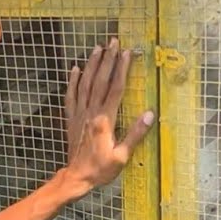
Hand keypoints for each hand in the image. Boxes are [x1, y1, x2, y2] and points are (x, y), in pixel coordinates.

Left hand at [61, 37, 155, 197]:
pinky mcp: (71, 118)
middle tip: (113, 42)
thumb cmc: (101, 169)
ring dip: (91, 64)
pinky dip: (72, 80)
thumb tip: (150, 113)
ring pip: (85, 84)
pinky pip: (70, 95)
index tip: (126, 53)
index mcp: (105, 119)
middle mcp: (91, 112)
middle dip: (107, 59)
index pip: (115, 88)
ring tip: (97, 48)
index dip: (121, 69)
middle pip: (100, 80)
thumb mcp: (122, 156)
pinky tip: (75, 68)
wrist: (76, 177)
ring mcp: (79, 114)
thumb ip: (135, 134)